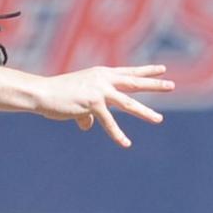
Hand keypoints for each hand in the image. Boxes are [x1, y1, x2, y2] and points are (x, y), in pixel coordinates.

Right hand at [35, 65, 174, 147]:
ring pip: (128, 103)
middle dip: (154, 85)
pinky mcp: (93, 104)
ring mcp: (99, 91)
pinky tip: (126, 143)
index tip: (161, 69)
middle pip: (133, 82)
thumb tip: (88, 126)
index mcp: (101, 74)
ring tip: (158, 119)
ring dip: (144, 112)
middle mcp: (103, 79)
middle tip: (171, 85)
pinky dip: (117, 134)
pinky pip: (109, 122)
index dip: (145, 71)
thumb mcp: (76, 100)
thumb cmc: (55, 95)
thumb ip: (86, 113)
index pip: (128, 72)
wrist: (41, 93)